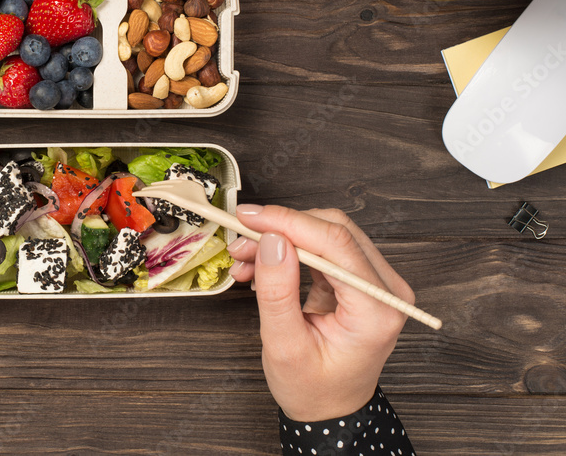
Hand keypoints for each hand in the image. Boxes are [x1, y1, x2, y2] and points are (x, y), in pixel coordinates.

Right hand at [227, 205, 413, 421]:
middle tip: (240, 240)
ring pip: (327, 233)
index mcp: (377, 310)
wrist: (330, 410)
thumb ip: (277, 292)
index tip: (248, 217)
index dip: (288, 222)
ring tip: (244, 257)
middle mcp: (386, 290)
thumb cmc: (313, 388)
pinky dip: (289, 249)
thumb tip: (271, 240)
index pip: (335, 243)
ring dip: (282, 237)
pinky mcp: (360, 279)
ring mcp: (377, 282)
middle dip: (281, 228)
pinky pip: (324, 247)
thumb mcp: (285, 345)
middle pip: (334, 230)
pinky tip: (261, 264)